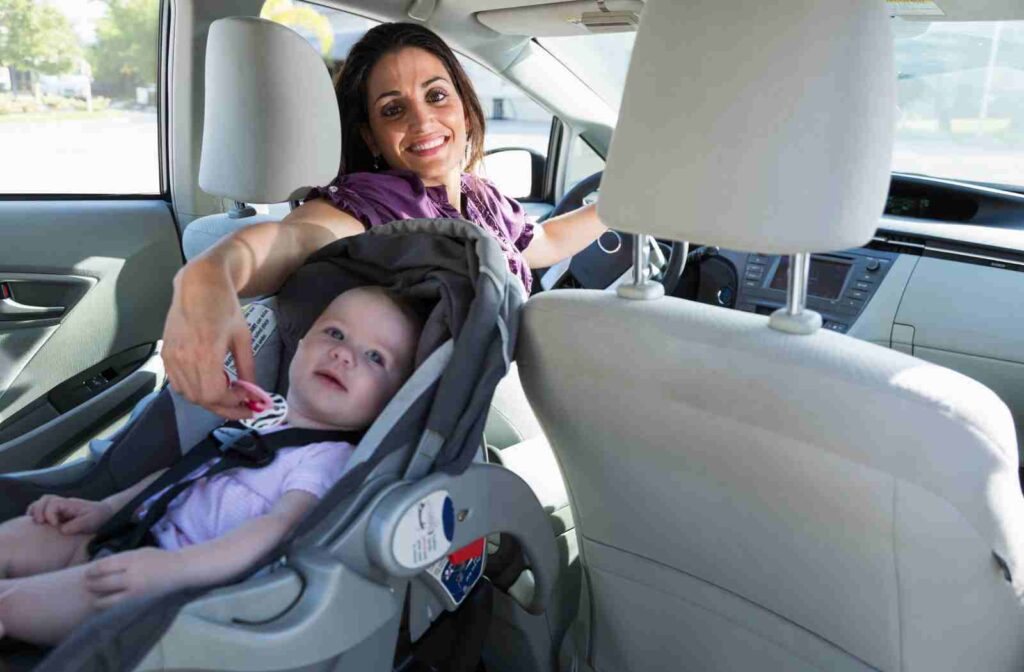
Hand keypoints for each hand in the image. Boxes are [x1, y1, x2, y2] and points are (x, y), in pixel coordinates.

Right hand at [26, 495, 112, 534]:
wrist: (103, 513)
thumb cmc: (97, 516)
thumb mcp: (91, 521)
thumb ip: (77, 525)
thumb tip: (61, 530)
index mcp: (70, 504)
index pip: (53, 503)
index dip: (50, 513)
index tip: (55, 525)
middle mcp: (62, 503)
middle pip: (45, 499)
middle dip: (39, 511)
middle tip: (41, 523)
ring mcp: (59, 507)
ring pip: (41, 503)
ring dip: (35, 511)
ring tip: (37, 523)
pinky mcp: (56, 513)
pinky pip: (41, 510)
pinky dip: (36, 515)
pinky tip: (37, 524)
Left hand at [85, 548, 189, 608]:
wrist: (179, 570)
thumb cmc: (158, 558)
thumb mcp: (140, 552)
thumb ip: (121, 559)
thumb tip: (100, 567)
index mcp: (132, 560)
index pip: (104, 566)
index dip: (92, 571)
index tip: (88, 573)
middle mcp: (132, 576)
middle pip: (103, 583)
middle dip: (92, 585)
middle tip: (88, 585)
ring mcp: (135, 591)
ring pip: (107, 599)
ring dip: (97, 598)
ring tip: (95, 597)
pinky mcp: (138, 602)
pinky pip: (117, 606)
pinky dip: (108, 605)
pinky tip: (106, 603)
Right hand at [162, 260, 256, 419]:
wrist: (198, 285)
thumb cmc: (224, 306)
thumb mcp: (243, 338)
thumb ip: (247, 368)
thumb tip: (254, 391)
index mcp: (205, 354)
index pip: (214, 395)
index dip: (233, 402)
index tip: (249, 399)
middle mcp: (184, 359)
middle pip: (201, 399)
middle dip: (224, 407)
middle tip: (243, 406)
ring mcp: (171, 358)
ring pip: (188, 394)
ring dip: (209, 400)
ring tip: (228, 394)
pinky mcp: (165, 355)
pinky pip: (178, 383)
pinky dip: (194, 390)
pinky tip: (210, 383)